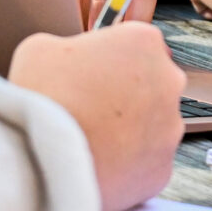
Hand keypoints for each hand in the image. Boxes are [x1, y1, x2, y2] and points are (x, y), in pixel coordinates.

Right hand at [9, 23, 184, 210]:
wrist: (42, 155)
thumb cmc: (41, 96)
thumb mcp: (41, 48)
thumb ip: (68, 47)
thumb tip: (69, 61)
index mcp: (143, 42)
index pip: (137, 44)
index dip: (111, 59)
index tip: (93, 73)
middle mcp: (168, 81)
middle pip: (151, 85)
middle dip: (126, 95)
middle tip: (91, 108)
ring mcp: (170, 127)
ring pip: (152, 127)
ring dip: (128, 131)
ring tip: (91, 139)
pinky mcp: (163, 168)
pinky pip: (147, 163)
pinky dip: (127, 164)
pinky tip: (98, 162)